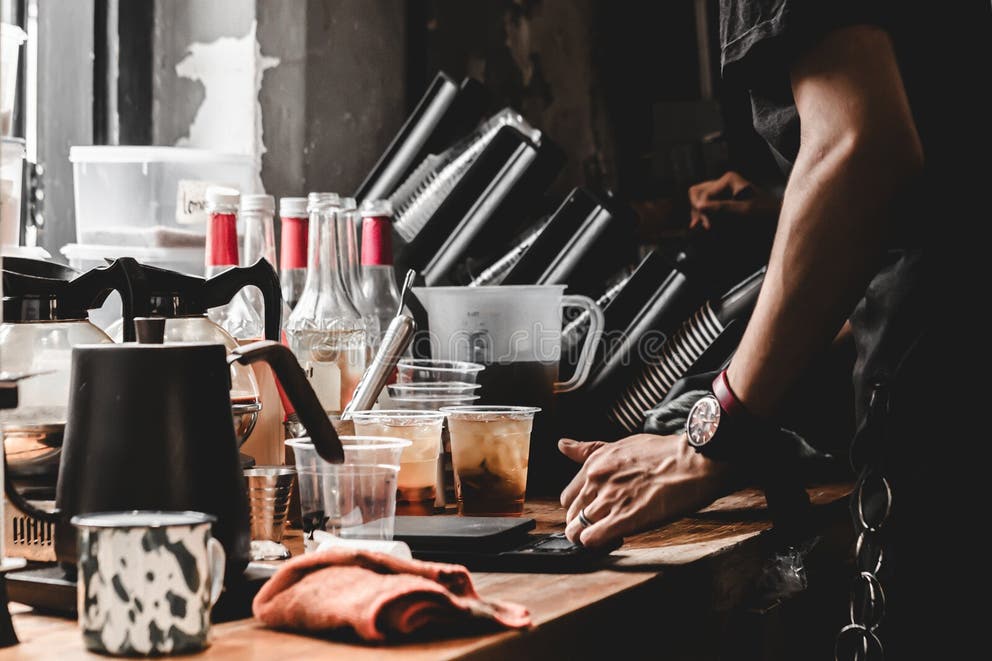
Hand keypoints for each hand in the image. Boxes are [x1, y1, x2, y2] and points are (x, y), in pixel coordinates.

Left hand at [558, 435, 737, 547]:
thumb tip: (562, 445)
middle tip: (605, 526)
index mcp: (593, 464)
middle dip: (584, 525)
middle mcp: (596, 481)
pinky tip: (615, 539)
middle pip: (571, 516)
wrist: (695, 462)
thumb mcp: (620, 444)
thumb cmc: (664, 453)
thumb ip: (589, 449)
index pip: (568, 498)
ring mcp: (609, 501)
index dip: (581, 509)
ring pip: (576, 531)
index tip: (596, 512)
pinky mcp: (624, 520)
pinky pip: (591, 539)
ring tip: (611, 535)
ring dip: (590, 537)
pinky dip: (597, 545)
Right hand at [688, 171, 779, 229]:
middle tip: (705, 226)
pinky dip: (705, 215)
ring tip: (706, 227)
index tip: (708, 227)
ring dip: (700, 214)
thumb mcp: (744, 212)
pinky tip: (706, 225)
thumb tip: (699, 206)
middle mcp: (723, 182)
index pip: (703, 194)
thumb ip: (721, 208)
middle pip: (696, 193)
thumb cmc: (766, 213)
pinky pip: (706, 205)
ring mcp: (722, 190)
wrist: (778, 219)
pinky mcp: (722, 200)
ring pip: (699, 199)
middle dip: (698, 210)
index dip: (703, 210)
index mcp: (729, 179)